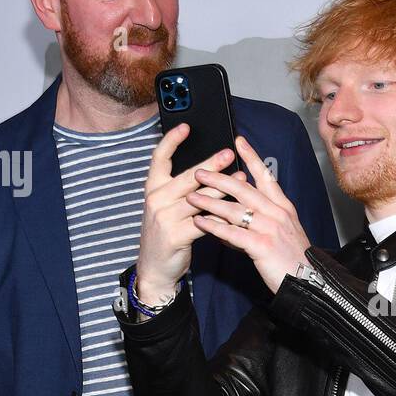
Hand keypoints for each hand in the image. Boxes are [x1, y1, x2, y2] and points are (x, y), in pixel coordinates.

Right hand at [134, 123, 234, 300]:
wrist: (155, 268)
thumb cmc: (167, 234)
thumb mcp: (169, 208)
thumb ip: (184, 191)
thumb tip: (211, 170)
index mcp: (153, 188)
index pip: (159, 158)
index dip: (171, 141)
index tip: (186, 127)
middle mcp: (156, 199)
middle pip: (187, 176)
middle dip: (211, 164)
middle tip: (229, 154)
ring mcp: (164, 217)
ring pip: (199, 199)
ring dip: (222, 188)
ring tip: (241, 179)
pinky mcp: (175, 235)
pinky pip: (204, 222)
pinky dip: (221, 216)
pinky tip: (236, 211)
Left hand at [187, 135, 311, 293]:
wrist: (308, 282)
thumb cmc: (293, 260)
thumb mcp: (282, 234)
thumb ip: (259, 222)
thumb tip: (232, 219)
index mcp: (284, 207)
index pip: (266, 176)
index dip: (252, 157)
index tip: (238, 142)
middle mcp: (277, 213)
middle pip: (244, 189)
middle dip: (219, 179)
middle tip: (199, 171)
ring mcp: (270, 228)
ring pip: (235, 210)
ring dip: (210, 202)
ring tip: (191, 197)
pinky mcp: (262, 246)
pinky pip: (233, 233)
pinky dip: (214, 227)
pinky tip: (200, 222)